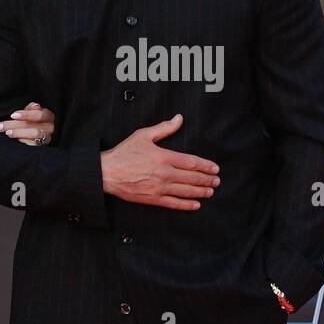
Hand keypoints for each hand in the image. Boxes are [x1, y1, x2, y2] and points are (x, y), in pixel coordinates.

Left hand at [0, 101, 54, 145]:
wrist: (41, 129)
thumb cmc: (34, 118)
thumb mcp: (32, 111)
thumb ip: (32, 109)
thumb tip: (35, 106)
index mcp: (48, 116)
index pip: (40, 115)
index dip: (26, 115)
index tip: (13, 115)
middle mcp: (50, 128)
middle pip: (34, 127)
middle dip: (16, 126)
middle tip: (0, 126)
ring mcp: (46, 138)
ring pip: (33, 136)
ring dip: (18, 133)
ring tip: (7, 132)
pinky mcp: (41, 145)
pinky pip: (31, 143)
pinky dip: (21, 139)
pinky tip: (13, 136)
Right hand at [100, 113, 219, 210]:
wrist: (107, 173)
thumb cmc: (124, 153)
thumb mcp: (143, 135)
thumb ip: (164, 128)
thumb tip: (179, 119)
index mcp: (163, 157)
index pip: (191, 162)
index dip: (205, 166)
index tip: (215, 168)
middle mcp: (164, 173)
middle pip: (191, 178)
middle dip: (206, 180)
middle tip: (217, 181)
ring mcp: (159, 188)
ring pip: (185, 191)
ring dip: (200, 192)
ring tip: (210, 192)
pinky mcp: (153, 199)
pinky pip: (174, 204)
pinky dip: (186, 205)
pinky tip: (196, 205)